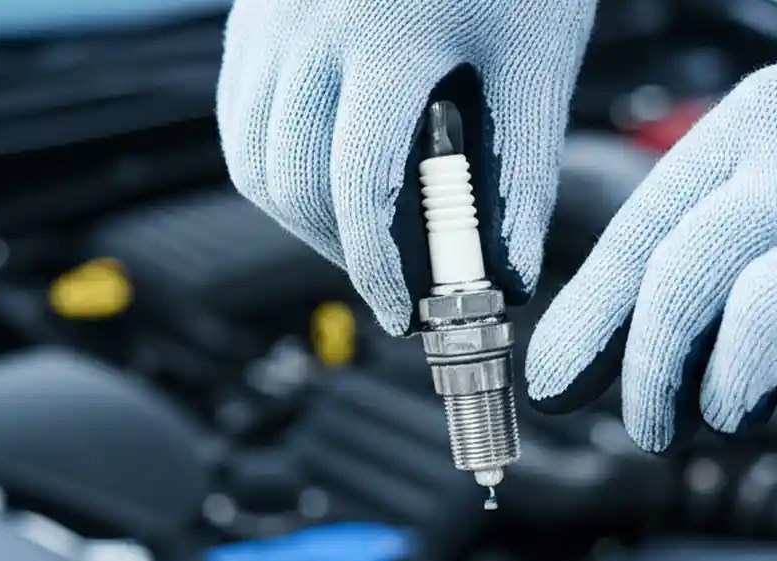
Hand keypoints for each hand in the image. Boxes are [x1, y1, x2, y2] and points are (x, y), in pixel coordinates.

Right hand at [217, 0, 595, 333]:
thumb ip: (520, 170)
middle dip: (342, 252)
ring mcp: (270, 17)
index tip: (407, 314)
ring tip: (361, 234)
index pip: (360, 191)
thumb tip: (511, 274)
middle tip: (395, 276)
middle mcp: (308, 27)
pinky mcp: (256, 13)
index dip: (381, 272)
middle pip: (292, 185)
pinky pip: (240, 115)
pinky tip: (325, 174)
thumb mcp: (536, 56)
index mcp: (388, 37)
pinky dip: (274, 166)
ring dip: (302, 216)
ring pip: (251, 157)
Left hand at [527, 63, 776, 451]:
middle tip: (648, 428)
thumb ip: (698, 251)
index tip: (551, 387)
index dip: (588, 321)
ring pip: (757, 330)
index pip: (642, 234)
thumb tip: (593, 362)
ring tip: (735, 408)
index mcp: (749, 128)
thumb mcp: (775, 181)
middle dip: (649, 375)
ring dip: (730, 394)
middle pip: (684, 280)